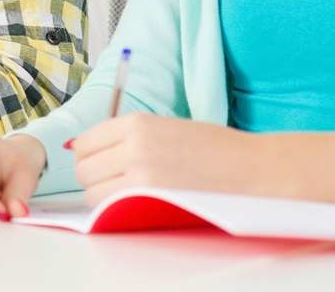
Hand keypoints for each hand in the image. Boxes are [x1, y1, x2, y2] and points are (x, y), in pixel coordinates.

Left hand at [71, 113, 264, 203]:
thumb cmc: (213, 149)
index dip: (88, 155)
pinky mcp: (149, 200)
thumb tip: (83, 148)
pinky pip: (111, 209)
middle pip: (83, 168)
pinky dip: (114, 210)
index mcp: (136, 123)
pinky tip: (134, 205)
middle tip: (113, 181)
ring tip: (127, 194)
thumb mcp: (164, 128)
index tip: (98, 162)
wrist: (251, 169)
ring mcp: (140, 175)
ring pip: (92, 192)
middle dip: (93, 176)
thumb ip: (128, 137)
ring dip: (102, 196)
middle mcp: (132, 146)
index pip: (85, 141)